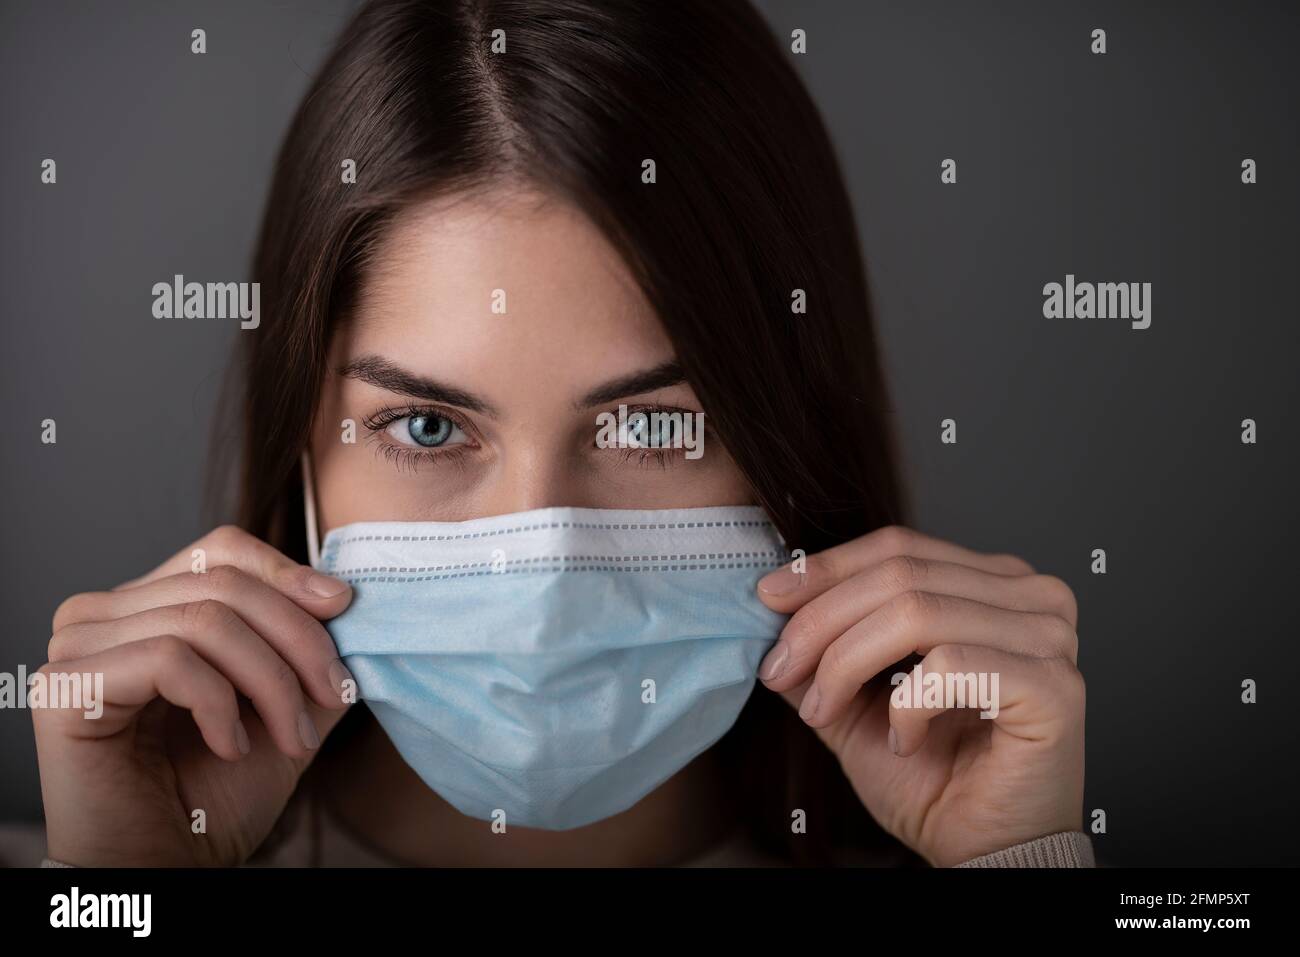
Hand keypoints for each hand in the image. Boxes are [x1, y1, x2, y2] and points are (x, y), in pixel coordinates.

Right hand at [35, 526, 354, 865]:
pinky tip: (232, 747)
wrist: (168, 868)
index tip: (343, 610)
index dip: (288, 575)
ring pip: (204, 620)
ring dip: (270, 683)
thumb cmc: (216, 793)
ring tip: (291, 738)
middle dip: (297, 642)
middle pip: (223, 583)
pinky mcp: (65, 687)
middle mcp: (103, 615)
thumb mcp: (286, 707)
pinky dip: (219, 705)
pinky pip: (168, 660)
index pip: (221, 549)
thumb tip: (344, 595)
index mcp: (147, 605)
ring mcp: (77, 647)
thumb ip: (309, 650)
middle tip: (331, 698)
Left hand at [756, 525, 1083, 866]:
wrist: (986, 856)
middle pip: (900, 575)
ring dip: (847, 665)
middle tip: (780, 670)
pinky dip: (905, 705)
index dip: (827, 569)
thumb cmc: (935, 779)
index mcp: (994, 584)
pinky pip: (949, 666)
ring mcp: (1049, 638)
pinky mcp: (1054, 685)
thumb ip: (822, 652)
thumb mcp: (856, 702)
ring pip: (914, 613)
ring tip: (826, 711)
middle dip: (821, 624)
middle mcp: (1032, 597)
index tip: (768, 599)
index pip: (899, 549)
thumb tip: (772, 607)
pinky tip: (903, 740)